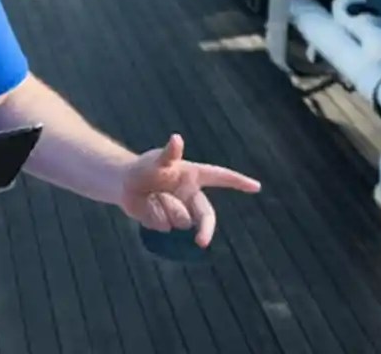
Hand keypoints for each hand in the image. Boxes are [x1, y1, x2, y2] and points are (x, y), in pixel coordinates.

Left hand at [119, 134, 260, 247]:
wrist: (124, 185)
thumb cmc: (144, 167)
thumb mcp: (155, 160)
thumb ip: (168, 154)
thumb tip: (177, 139)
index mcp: (193, 176)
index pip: (221, 177)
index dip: (238, 181)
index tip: (256, 186)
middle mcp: (190, 195)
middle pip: (206, 214)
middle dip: (206, 229)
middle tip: (201, 242)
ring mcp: (180, 210)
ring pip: (180, 219)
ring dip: (165, 209)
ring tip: (152, 196)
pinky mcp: (166, 223)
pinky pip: (164, 225)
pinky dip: (153, 216)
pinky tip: (146, 206)